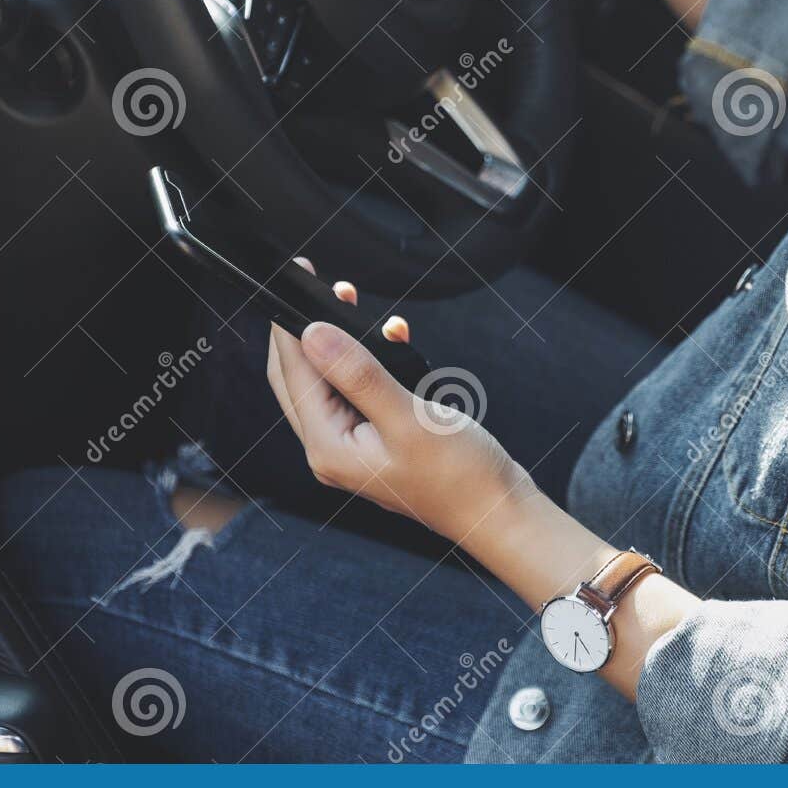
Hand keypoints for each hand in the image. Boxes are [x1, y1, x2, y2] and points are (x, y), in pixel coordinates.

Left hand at [264, 266, 528, 541]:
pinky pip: (359, 393)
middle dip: (310, 329)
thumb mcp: (407, 417)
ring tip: (354, 303)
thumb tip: (312, 333)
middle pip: (300, 377)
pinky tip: (394, 340)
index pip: (293, 374)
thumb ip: (358, 374)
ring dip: (342, 343)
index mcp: (328, 447)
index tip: (296, 277)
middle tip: (326, 286)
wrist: (497, 510)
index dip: (290, 324)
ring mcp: (353, 448)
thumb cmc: (460, 473)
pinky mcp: (376, 441)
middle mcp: (331, 450)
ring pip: (330, 382)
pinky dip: (370, 363)